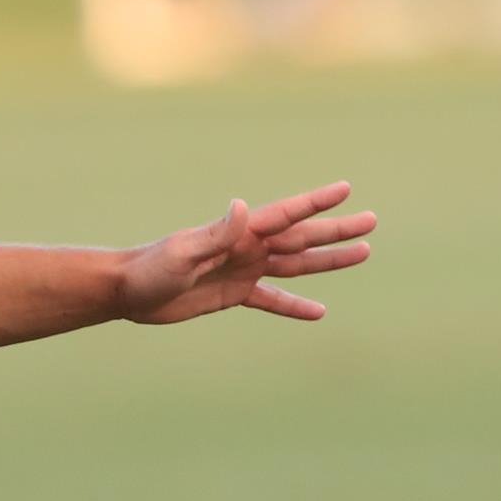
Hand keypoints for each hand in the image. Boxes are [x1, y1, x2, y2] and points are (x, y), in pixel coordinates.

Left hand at [119, 181, 375, 324]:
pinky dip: (294, 305)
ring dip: (328, 261)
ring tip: (363, 253)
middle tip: (372, 221)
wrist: (128, 291)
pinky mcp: (234, 294)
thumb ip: (215, 233)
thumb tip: (241, 207)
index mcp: (238, 233)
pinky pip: (272, 299)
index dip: (316, 202)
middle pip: (301, 237)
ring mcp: (243, 269)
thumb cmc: (150, 268)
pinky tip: (319, 312)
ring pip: (296, 264)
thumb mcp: (182, 252)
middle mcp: (247, 247)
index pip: (285, 214)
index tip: (345, 189)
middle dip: (336, 230)